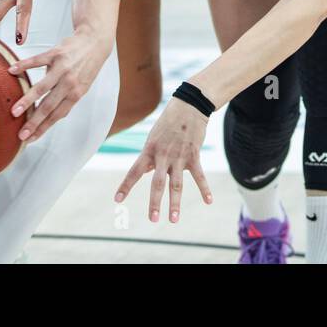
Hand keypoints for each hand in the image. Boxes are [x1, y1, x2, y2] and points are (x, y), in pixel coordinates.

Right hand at [5, 31, 113, 141]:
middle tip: (20, 134)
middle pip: (49, 106)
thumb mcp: (81, 87)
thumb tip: (51, 117)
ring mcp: (62, 68)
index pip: (57, 115)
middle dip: (34, 121)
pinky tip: (12, 70)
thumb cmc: (86, 67)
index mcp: (76, 94)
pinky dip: (24, 65)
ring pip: (42, 87)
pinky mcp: (56, 54)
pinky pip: (37, 61)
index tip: (29, 139)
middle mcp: (70, 83)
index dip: (43, 128)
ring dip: (28, 100)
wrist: (95, 42)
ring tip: (14, 111)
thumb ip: (66, 100)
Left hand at [114, 97, 212, 222]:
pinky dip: (204, 189)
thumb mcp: (154, 138)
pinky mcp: (194, 155)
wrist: (188, 106)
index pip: (135, 171)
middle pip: (157, 183)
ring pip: (176, 184)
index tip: (117, 199)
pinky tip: (208, 201)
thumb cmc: (168, 123)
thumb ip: (151, 157)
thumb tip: (146, 171)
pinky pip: (199, 176)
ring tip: (173, 219)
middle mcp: (163, 156)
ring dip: (175, 203)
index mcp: (149, 151)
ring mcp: (179, 156)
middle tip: (153, 219)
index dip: (126, 186)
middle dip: (155, 203)